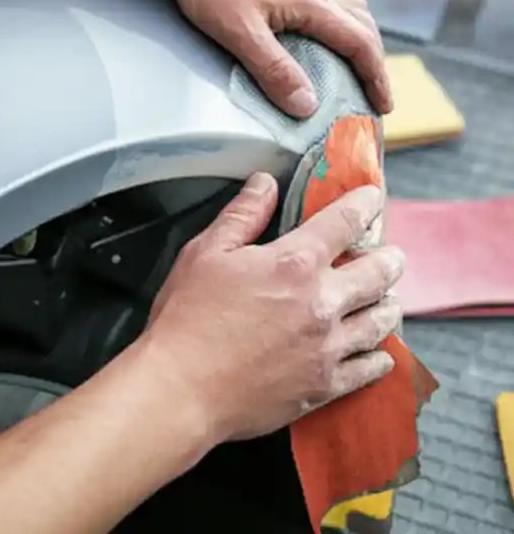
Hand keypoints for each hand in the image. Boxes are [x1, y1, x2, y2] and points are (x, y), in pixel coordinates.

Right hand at [142, 172, 403, 442]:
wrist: (182, 388)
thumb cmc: (186, 320)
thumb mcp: (203, 254)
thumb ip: (241, 215)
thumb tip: (264, 184)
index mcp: (294, 263)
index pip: (345, 222)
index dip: (363, 204)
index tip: (372, 198)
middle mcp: (323, 302)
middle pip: (380, 272)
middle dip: (389, 259)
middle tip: (390, 257)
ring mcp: (328, 346)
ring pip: (381, 320)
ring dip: (387, 305)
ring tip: (386, 302)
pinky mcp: (324, 385)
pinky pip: (370, 369)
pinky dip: (379, 358)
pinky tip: (378, 355)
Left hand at [170, 0, 391, 117]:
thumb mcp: (241, 33)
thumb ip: (274, 69)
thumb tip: (308, 106)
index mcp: (313, 3)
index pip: (360, 44)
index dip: (376, 77)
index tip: (383, 106)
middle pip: (363, 24)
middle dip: (374, 59)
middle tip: (374, 90)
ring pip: (348, 7)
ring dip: (359, 36)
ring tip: (354, 62)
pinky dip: (338, 19)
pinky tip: (319, 28)